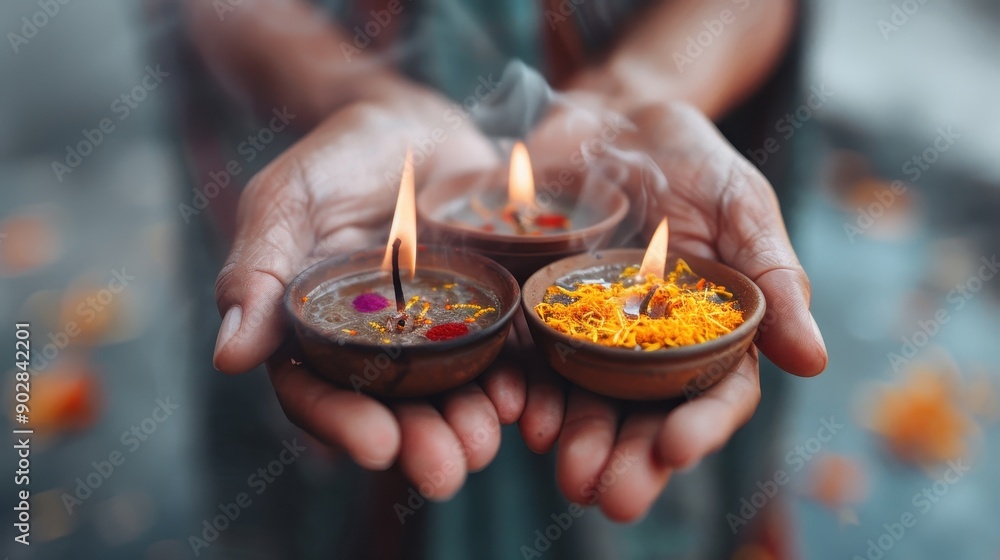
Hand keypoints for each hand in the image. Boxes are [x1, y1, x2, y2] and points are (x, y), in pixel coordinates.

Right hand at [212, 98, 524, 497]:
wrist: (415, 124)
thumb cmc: (338, 156)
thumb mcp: (289, 200)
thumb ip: (260, 271)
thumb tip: (228, 358)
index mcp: (317, 331)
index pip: (319, 391)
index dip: (343, 423)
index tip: (377, 446)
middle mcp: (378, 346)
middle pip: (393, 409)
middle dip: (419, 443)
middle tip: (446, 468)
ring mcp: (439, 332)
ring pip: (452, 394)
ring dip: (470, 426)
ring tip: (489, 441)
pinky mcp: (492, 311)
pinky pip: (508, 357)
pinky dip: (518, 384)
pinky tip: (528, 400)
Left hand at [519, 99, 827, 520]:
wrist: (614, 116)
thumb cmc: (692, 159)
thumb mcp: (742, 205)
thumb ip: (774, 277)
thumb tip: (813, 362)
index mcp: (709, 333)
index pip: (715, 394)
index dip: (701, 427)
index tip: (677, 446)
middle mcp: (648, 347)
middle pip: (645, 416)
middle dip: (630, 460)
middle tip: (608, 495)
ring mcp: (589, 332)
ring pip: (586, 401)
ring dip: (575, 441)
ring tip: (565, 472)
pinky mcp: (537, 309)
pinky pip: (529, 358)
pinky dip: (524, 387)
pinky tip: (515, 410)